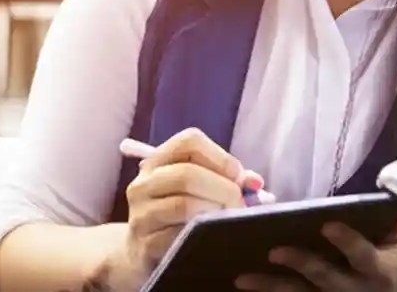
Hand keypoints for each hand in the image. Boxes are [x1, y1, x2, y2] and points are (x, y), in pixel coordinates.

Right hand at [111, 128, 261, 286]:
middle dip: (223, 188)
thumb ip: (227, 181)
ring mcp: (141, 216)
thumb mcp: (198, 191)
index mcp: (158, 162)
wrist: (141, 254)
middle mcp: (143, 184)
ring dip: (215, 211)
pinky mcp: (144, 246)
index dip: (220, 156)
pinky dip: (203, 235)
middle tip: (240, 204)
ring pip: (184, 204)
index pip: (189, 141)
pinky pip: (178, 236)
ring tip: (228, 221)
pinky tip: (213, 238)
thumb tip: (255, 183)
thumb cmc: (179, 217)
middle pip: (187, 173)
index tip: (239, 176)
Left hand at [234, 215, 396, 291]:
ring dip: (272, 287)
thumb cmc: (395, 259)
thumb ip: (395, 216)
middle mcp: (354, 289)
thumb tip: (389, 185)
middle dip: (300, 264)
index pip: (361, 254)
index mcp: (378, 269)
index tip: (326, 224)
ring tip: (243, 279)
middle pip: (325, 278)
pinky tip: (246, 287)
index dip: (346, 241)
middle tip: (275, 251)